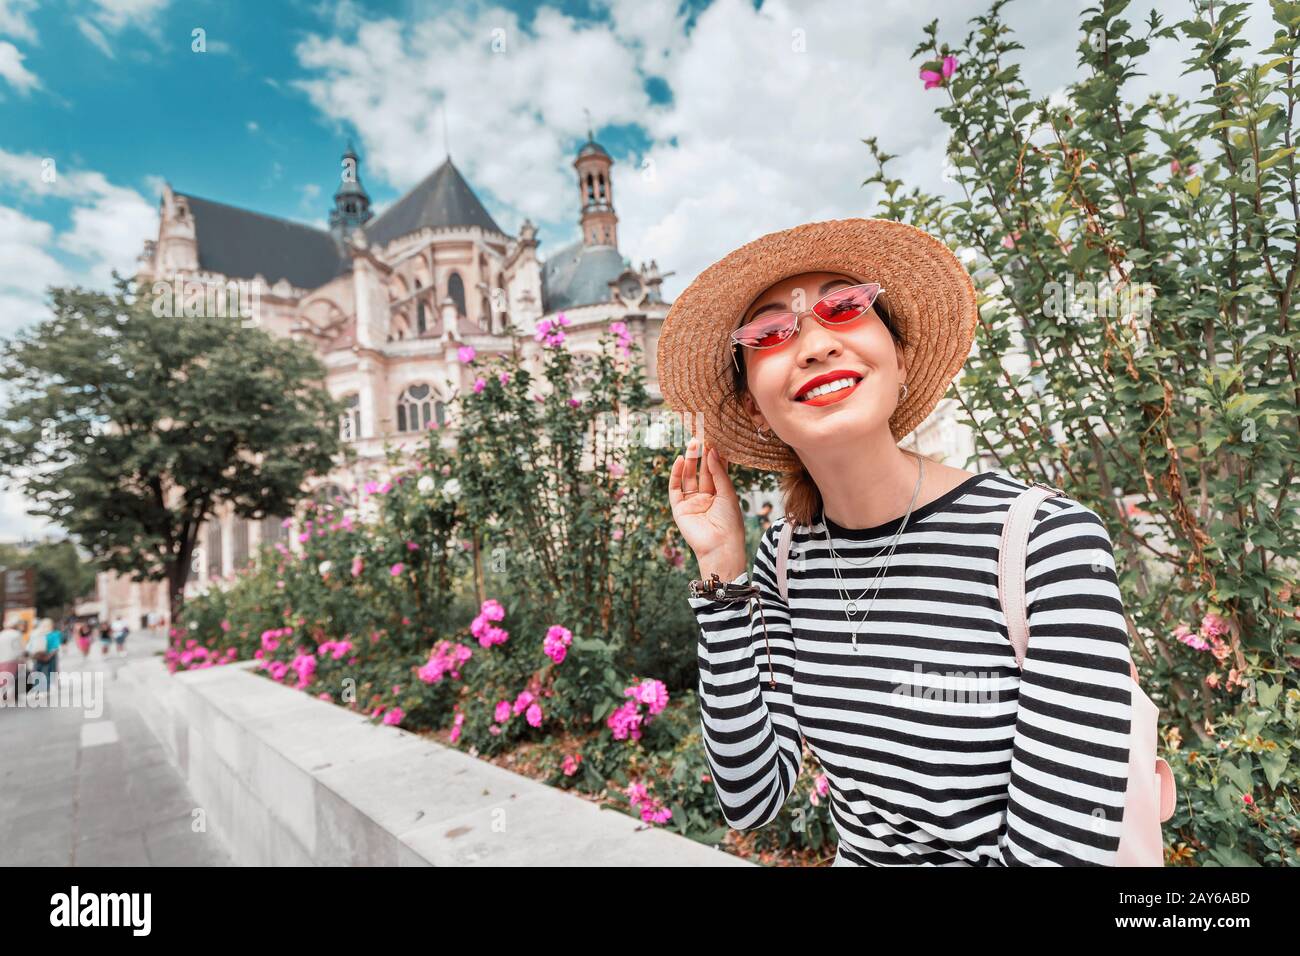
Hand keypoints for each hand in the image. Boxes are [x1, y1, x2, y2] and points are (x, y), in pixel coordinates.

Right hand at [669, 437, 746, 580]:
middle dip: (701, 456)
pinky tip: (679, 460)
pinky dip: (675, 474)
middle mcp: (705, 497)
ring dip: (689, 461)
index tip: (714, 439)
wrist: (720, 546)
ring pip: (688, 477)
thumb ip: (719, 472)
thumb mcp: (728, 493)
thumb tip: (712, 451)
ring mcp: (691, 502)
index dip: (714, 456)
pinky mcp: (679, 509)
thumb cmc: (730, 522)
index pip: (716, 471)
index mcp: (720, 495)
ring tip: (692, 444)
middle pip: (701, 472)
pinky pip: (675, 489)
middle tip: (701, 437)